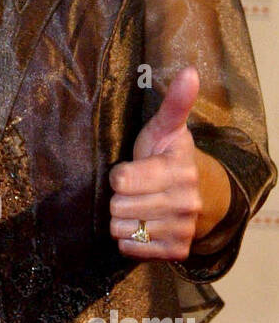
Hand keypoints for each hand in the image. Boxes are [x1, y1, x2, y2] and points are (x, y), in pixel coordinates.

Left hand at [109, 66, 210, 261]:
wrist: (204, 196)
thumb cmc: (171, 159)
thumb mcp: (168, 130)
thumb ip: (174, 103)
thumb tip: (189, 72)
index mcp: (177, 171)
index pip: (121, 181)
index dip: (119, 175)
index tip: (131, 170)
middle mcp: (184, 202)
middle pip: (118, 207)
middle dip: (121, 198)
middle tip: (136, 190)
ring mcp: (181, 229)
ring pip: (121, 229)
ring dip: (124, 219)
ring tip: (139, 206)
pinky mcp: (175, 250)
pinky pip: (130, 248)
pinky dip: (131, 240)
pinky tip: (144, 224)